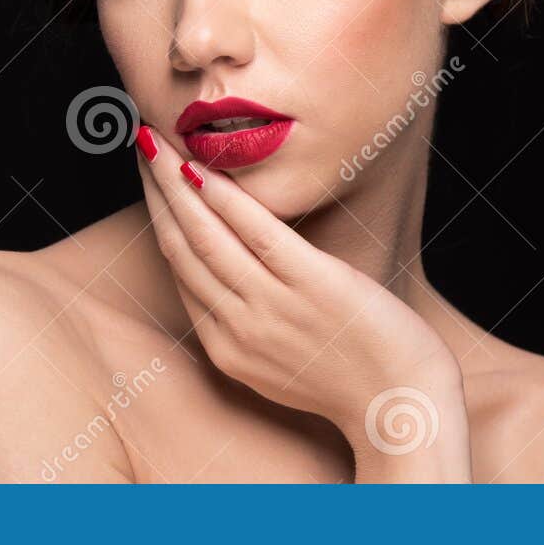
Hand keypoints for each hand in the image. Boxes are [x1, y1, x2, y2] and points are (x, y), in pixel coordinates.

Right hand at [134, 125, 471, 480]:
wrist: (401, 405)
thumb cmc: (351, 380)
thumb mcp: (278, 364)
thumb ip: (249, 324)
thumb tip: (234, 276)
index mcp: (225, 347)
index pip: (178, 268)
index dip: (159, 215)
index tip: (152, 176)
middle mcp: (238, 327)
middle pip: (180, 245)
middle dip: (155, 189)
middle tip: (142, 142)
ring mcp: (274, 307)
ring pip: (205, 235)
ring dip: (174, 181)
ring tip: (158, 139)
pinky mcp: (314, 286)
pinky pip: (258, 235)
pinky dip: (225, 199)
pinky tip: (202, 167)